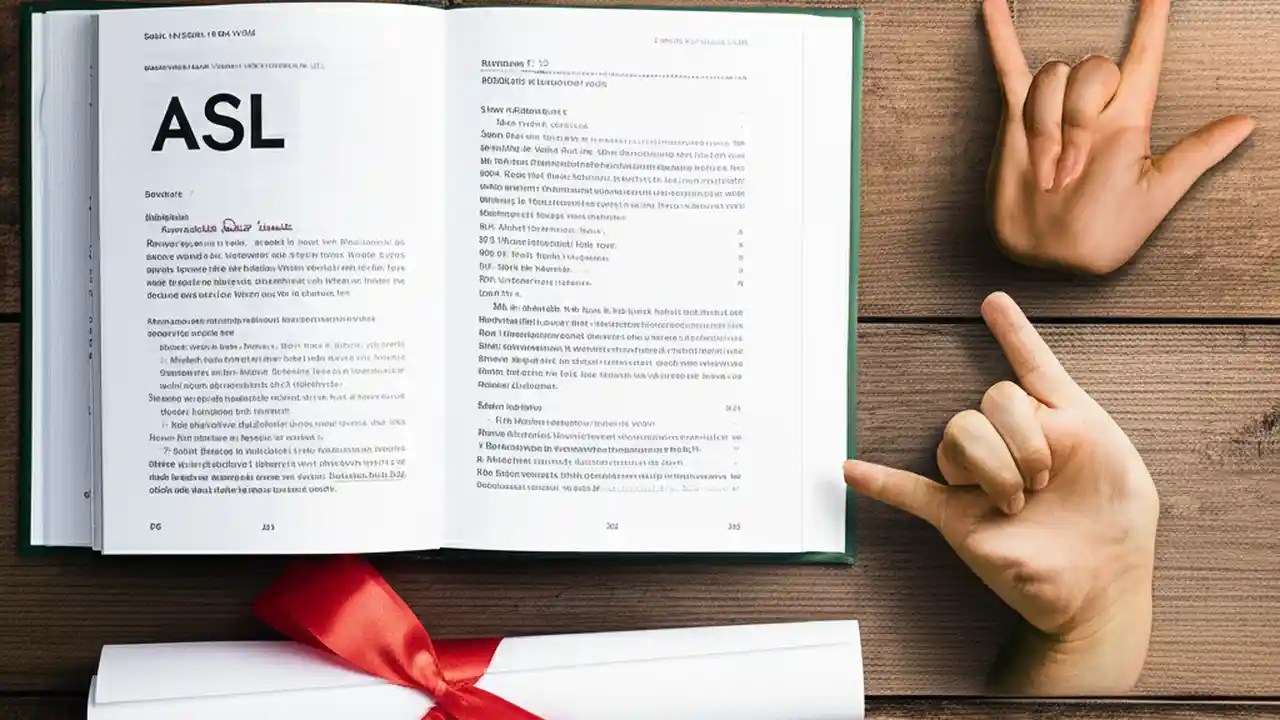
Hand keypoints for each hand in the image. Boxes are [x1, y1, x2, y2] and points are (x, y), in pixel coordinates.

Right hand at [844, 292, 1158, 694]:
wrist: (1099, 592)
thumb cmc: (1118, 529)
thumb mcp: (1120, 463)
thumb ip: (1080, 424)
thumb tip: (1030, 408)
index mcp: (1059, 424)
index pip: (1032, 367)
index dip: (1014, 332)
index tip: (994, 301)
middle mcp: (1015, 444)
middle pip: (992, 400)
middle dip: (1023, 439)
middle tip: (1046, 480)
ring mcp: (982, 480)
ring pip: (958, 435)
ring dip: (992, 468)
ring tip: (1017, 502)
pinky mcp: (957, 516)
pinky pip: (911, 491)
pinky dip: (880, 480)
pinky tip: (852, 470)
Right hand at [983, 0, 1254, 273]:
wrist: (1053, 258)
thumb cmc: (1104, 233)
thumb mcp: (1156, 193)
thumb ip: (1196, 153)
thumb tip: (1247, 122)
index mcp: (1128, 121)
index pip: (1145, 58)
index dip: (1152, 22)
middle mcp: (1092, 110)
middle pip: (1090, 69)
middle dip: (1079, 115)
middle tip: (1072, 169)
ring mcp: (1053, 112)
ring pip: (1051, 76)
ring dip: (1046, 124)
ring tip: (1048, 171)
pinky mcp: (1017, 122)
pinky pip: (1009, 69)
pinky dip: (1000, 36)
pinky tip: (992, 4)